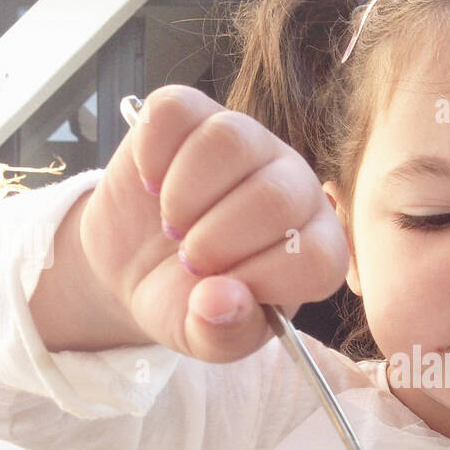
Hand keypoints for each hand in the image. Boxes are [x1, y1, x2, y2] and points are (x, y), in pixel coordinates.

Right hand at [80, 86, 349, 362]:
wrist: (133, 267)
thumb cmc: (186, 301)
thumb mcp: (204, 337)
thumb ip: (222, 333)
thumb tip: (220, 302)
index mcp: (314, 247)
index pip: (316, 257)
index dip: (261, 279)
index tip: (221, 291)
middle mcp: (293, 185)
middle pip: (274, 197)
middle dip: (216, 240)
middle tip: (190, 258)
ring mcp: (246, 141)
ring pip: (229, 140)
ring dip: (184, 196)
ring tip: (174, 224)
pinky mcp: (192, 112)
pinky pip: (175, 112)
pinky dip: (151, 154)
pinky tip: (151, 184)